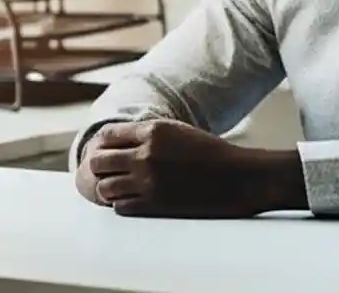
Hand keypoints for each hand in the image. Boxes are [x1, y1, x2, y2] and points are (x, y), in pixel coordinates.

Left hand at [78, 119, 306, 217]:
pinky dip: (123, 204)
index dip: (103, 145)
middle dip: (100, 168)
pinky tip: (134, 201)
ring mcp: (148, 181)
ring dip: (109, 189)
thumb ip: (148, 135)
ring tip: (120, 189)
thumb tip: (120, 142)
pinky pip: (120, 207)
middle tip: (109, 173)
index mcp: (153, 131)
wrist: (240, 178)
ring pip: (104, 188)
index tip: (107, 153)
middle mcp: (145, 154)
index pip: (107, 136)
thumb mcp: (178, 131)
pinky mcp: (155, 205)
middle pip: (98, 162)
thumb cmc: (212, 153)